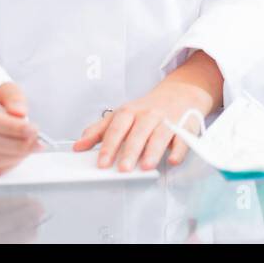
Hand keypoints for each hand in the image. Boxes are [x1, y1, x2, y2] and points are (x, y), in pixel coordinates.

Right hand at [0, 82, 40, 175]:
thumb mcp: (6, 91)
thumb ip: (14, 97)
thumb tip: (19, 112)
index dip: (9, 126)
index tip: (31, 128)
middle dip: (14, 143)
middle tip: (35, 140)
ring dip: (13, 155)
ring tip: (31, 148)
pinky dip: (7, 164)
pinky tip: (20, 155)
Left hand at [72, 75, 212, 172]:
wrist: (181, 93)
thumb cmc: (147, 109)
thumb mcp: (121, 115)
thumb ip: (98, 131)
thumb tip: (78, 146)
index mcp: (130, 112)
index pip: (117, 128)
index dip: (109, 146)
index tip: (102, 163)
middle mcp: (148, 115)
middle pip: (138, 133)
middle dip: (130, 151)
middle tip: (123, 169)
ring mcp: (168, 120)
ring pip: (160, 135)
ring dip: (153, 151)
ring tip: (146, 166)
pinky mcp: (185, 127)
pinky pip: (183, 139)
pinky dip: (179, 150)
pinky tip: (173, 160)